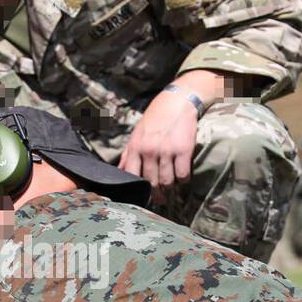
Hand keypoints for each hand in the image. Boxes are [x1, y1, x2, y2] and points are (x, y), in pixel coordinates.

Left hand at [120, 88, 199, 202]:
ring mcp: (166, 151)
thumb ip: (127, 154)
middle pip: (151, 182)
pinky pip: (182, 175)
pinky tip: (183, 179)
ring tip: (171, 190)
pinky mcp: (183, 150)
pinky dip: (183, 181)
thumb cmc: (155, 119)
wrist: (177, 101)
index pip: (131, 175)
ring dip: (170, 189)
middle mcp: (149, 150)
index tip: (141, 198)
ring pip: (167, 181)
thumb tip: (118, 172)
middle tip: (160, 200)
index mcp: (135, 148)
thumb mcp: (136, 134)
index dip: (136, 190)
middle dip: (156, 194)